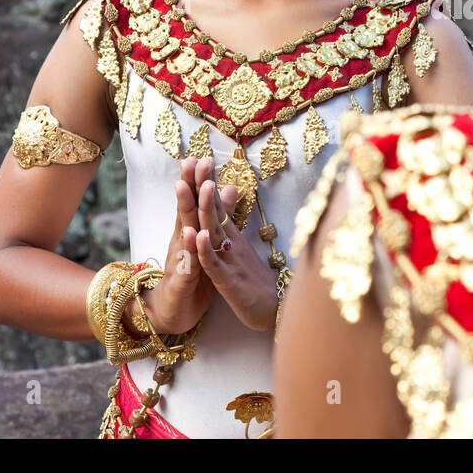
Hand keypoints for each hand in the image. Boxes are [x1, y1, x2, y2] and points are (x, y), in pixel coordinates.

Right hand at [138, 156, 216, 334]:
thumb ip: (217, 216)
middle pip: (186, 209)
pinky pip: (189, 264)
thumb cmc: (192, 276)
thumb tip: (227, 187)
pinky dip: (191, 249)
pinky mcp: (184, 281)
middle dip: (189, 185)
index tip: (203, 156)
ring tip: (191, 188)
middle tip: (193, 160)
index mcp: (189, 232)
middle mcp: (182, 242)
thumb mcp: (206, 244)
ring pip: (184, 231)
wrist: (173, 312)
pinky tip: (192, 235)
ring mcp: (181, 260)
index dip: (198, 180)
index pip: (194, 201)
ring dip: (187, 210)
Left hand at [190, 156, 279, 332]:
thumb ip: (234, 227)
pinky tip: (198, 234)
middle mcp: (231, 245)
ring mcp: (230, 262)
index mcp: (231, 238)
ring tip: (200, 187)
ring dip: (205, 210)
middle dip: (205, 186)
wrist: (274, 313)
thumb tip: (232, 199)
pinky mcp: (229, 282)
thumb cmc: (258, 284)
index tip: (197, 160)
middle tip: (198, 161)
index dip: (206, 184)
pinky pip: (214, 264)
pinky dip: (205, 249)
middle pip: (215, 211)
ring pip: (214, 233)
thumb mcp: (243, 251)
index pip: (217, 206)